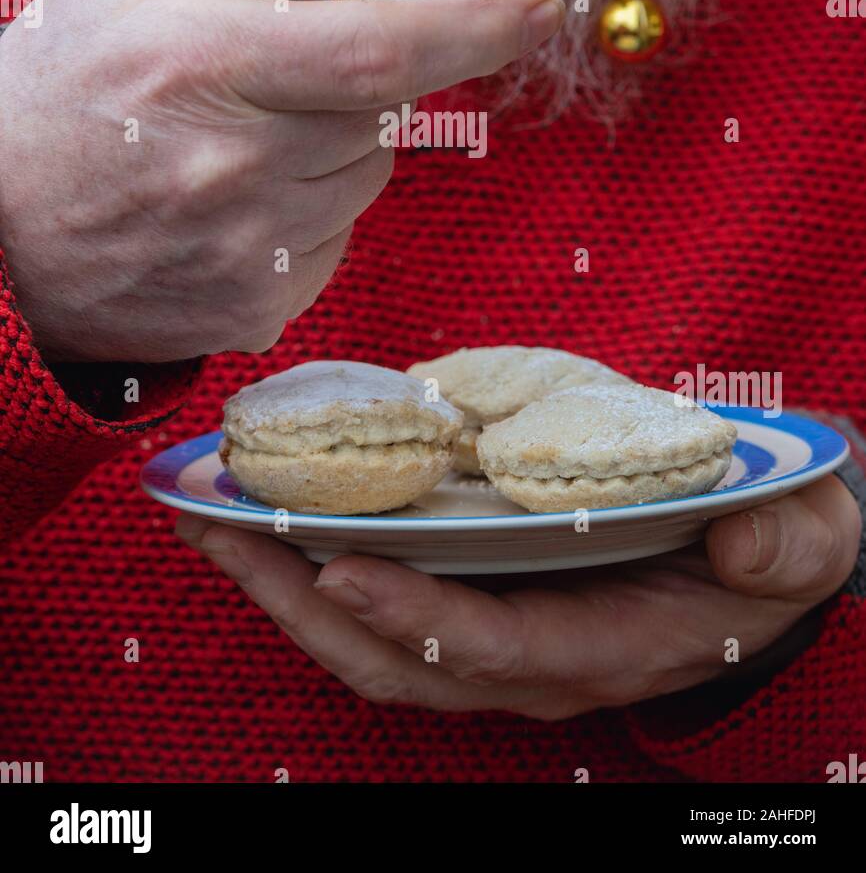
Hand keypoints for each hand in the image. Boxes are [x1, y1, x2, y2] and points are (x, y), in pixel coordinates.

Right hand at [0, 0, 563, 361]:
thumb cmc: (56, 83)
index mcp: (209, 64)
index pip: (380, 46)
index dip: (473, 24)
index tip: (540, 3)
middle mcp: (238, 167)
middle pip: (383, 114)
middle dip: (363, 80)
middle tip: (284, 68)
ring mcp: (252, 251)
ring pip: (366, 178)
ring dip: (335, 143)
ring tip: (235, 137)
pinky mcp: (259, 307)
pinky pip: (336, 241)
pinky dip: (310, 209)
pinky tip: (230, 198)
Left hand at [175, 475, 859, 717]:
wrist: (751, 564)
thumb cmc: (765, 547)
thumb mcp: (797, 538)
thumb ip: (781, 546)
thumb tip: (747, 542)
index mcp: (606, 644)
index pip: (499, 650)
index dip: (418, 623)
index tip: (341, 571)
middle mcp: (533, 659)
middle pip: (398, 662)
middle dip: (302, 605)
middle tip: (222, 535)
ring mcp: (495, 637)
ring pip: (370, 641)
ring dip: (286, 586)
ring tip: (212, 523)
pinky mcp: (476, 604)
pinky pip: (381, 604)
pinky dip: (315, 566)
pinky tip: (270, 516)